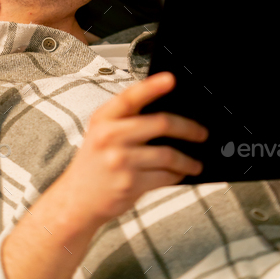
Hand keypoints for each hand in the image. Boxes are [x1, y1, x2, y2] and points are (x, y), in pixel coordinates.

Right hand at [53, 71, 207, 227]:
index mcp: (104, 118)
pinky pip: (164, 176)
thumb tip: (169, 114)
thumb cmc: (95, 163)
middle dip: (188, 128)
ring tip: (195, 162)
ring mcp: (120, 160)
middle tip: (202, 132)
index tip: (171, 78)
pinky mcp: (129, 183)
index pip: (130, 96)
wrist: (77, 199)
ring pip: (167, 154)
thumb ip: (127, 120)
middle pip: (160, 123)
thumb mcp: (101, 132)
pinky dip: (177, 175)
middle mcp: (110, 136)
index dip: (152, 86)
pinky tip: (179, 174)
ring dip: (187, 160)